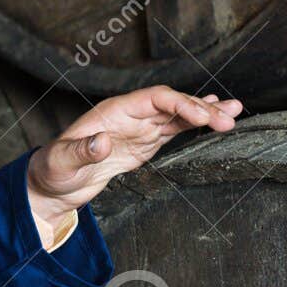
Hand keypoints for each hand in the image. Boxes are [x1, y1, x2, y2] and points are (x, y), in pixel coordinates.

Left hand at [26, 85, 244, 231]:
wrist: (51, 187)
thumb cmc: (52, 171)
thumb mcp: (61, 163)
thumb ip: (81, 151)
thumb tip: (102, 142)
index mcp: (113, 111)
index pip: (155, 99)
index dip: (180, 103)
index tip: (203, 115)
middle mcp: (129, 115)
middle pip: (172, 104)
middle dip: (201, 108)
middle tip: (229, 118)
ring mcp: (139, 129)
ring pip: (178, 115)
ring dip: (205, 113)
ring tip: (234, 111)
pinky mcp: (144, 144)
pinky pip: (174, 130)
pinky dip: (195, 124)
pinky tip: (215, 117)